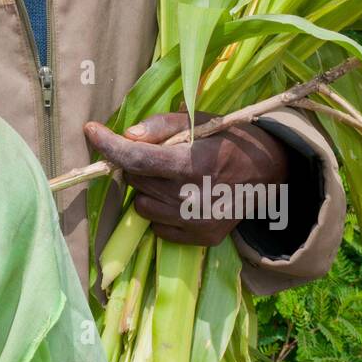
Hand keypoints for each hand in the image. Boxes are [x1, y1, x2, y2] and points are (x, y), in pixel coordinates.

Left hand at [83, 111, 290, 245]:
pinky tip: (183, 198)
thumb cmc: (230, 141)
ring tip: (175, 179)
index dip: (108, 145)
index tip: (91, 130)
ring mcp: (196, 222)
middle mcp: (192, 196)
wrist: (270, 175)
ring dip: (148, 190)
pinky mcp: (201, 238)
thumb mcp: (200, 122)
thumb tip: (127, 136)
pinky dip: (161, 212)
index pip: (136, 157)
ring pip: (142, 205)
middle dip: (138, 165)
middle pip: (136, 180)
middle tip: (162, 157)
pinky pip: (157, 226)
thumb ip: (161, 127)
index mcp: (192, 163)